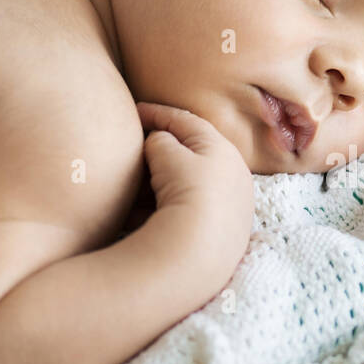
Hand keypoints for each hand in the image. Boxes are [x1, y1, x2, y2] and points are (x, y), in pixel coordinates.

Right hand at [136, 102, 253, 264]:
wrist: (200, 253)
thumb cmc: (187, 192)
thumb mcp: (167, 154)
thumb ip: (161, 140)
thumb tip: (159, 143)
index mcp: (224, 150)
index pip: (188, 122)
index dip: (158, 113)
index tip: (134, 110)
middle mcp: (233, 177)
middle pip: (190, 156)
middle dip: (159, 152)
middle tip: (133, 150)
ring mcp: (228, 208)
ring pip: (185, 187)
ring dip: (156, 185)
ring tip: (130, 188)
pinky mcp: (219, 235)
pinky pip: (185, 213)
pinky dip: (161, 210)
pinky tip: (136, 216)